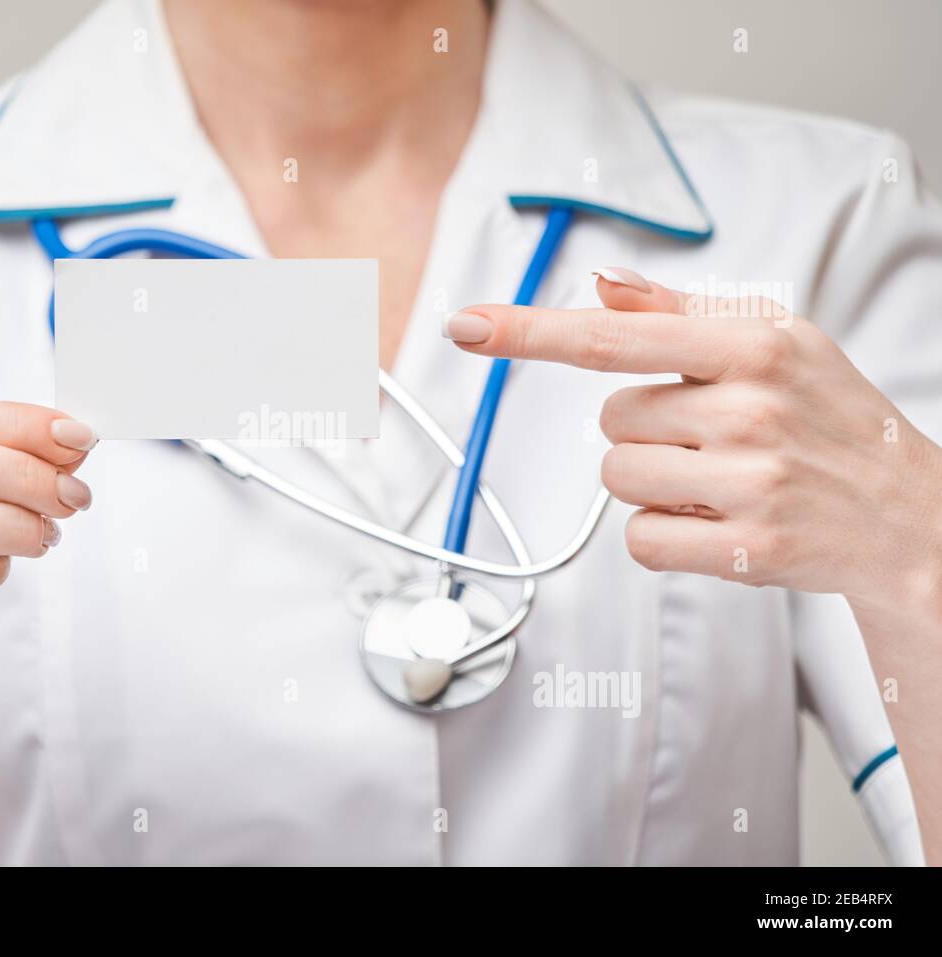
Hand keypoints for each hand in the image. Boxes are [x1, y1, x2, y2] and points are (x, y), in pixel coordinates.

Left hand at [443, 268, 941, 616]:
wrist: (909, 514)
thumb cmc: (829, 418)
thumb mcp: (777, 341)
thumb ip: (680, 314)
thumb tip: (601, 284)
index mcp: (753, 344)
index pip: (614, 337)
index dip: (531, 331)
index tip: (467, 325)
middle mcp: (750, 407)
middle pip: (611, 418)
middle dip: (649, 430)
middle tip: (716, 438)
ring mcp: (751, 480)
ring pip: (619, 478)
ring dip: (655, 483)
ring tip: (722, 479)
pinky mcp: (749, 546)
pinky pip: (641, 539)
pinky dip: (667, 534)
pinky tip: (719, 520)